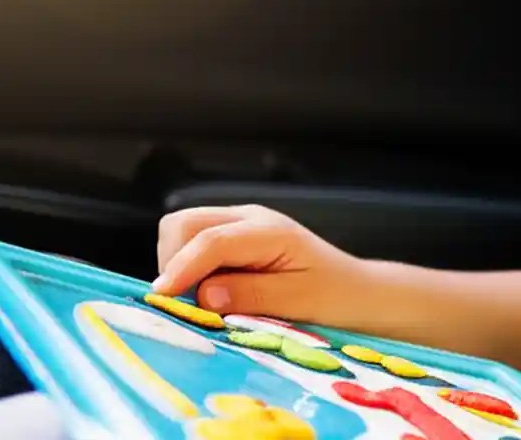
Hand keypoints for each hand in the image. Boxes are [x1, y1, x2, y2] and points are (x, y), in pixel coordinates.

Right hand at [153, 204, 366, 323]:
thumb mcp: (298, 301)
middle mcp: (250, 218)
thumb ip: (250, 295)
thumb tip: (203, 295)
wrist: (357, 291)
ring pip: (183, 230)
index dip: (182, 267)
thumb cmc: (334, 296)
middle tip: (186, 302)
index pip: (211, 239)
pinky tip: (210, 291)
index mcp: (270, 230)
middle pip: (185, 223)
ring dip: (178, 263)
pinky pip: (194, 243)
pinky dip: (188, 267)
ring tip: (202, 298)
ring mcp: (240, 224)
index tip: (163, 297)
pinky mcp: (234, 238)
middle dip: (173, 261)